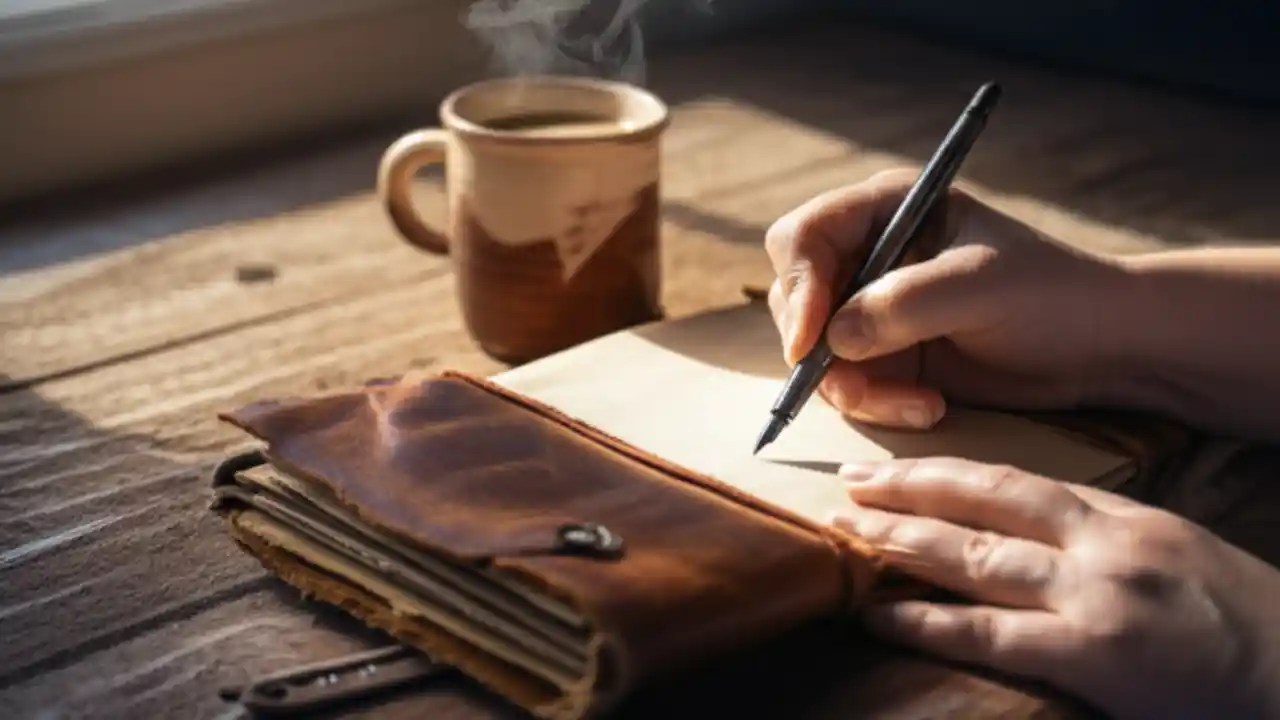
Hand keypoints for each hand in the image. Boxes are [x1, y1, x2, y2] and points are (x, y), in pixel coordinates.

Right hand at [764, 168, 1129, 428]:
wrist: (1099, 347)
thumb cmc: (1052, 293)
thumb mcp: (980, 285)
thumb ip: (903, 303)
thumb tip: (832, 337)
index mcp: (886, 209)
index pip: (802, 238)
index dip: (797, 284)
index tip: (812, 339)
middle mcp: (868, 256)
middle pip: (793, 298)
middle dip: (817, 348)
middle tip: (855, 383)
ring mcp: (871, 310)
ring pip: (814, 354)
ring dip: (856, 388)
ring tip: (918, 403)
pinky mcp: (884, 358)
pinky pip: (847, 388)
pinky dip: (878, 406)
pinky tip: (931, 407)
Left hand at [830, 459, 1279, 718]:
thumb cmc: (1246, 623)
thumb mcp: (1177, 556)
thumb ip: (1105, 540)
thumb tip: (1031, 535)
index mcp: (1124, 518)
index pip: (1016, 481)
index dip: (947, 474)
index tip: (895, 471)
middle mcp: (1103, 544)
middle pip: (987, 502)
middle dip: (911, 490)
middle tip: (851, 482)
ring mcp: (1096, 596)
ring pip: (978, 556)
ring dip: (904, 543)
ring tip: (850, 534)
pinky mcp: (1093, 654)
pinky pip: (990, 634)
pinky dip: (927, 622)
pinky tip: (880, 615)